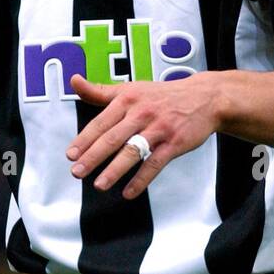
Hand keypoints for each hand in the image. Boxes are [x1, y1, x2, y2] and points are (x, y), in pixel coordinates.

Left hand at [65, 72, 225, 198]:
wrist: (203, 98)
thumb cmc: (160, 96)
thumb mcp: (130, 89)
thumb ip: (100, 91)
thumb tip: (74, 81)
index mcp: (127, 99)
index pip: (101, 122)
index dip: (85, 139)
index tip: (70, 155)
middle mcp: (141, 113)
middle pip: (113, 137)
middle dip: (93, 156)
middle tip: (77, 172)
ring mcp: (159, 129)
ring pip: (133, 151)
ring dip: (115, 170)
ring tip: (99, 185)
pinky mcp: (175, 143)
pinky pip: (155, 164)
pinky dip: (141, 180)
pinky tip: (128, 192)